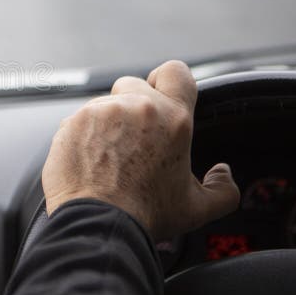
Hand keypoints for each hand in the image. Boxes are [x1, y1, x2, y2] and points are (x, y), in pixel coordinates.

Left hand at [42, 60, 239, 239]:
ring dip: (109, 121)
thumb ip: (223, 189)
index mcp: (173, 119)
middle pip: (135, 85)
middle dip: (136, 105)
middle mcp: (136, 107)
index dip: (171, 81)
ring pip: (106, 103)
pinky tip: (90, 161)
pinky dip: (84, 134)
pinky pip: (80, 119)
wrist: (98, 223)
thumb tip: (223, 173)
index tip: (164, 96)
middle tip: (136, 138)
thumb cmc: (146, 215)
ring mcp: (100, 111)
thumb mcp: (198, 208)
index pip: (177, 71)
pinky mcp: (72, 122)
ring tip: (111, 156)